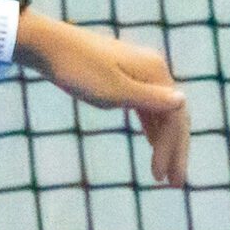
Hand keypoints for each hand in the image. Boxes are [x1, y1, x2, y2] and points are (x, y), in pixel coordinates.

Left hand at [23, 29, 190, 186]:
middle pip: (172, 116)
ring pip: (159, 113)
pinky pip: (145, 106)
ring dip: (163, 143)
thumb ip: (147, 98)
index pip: (175, 117)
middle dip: (174, 152)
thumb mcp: (111, 90)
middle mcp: (153, 70)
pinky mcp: (124, 75)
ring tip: (163, 173)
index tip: (163, 178)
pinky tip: (152, 144)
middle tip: (174, 185)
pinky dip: (150, 127)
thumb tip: (182, 100)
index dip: (173, 150)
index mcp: (155, 72)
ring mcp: (139, 72)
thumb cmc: (76, 69)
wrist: (47, 44)